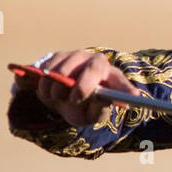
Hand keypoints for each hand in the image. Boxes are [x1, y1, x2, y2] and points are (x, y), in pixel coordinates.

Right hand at [23, 50, 142, 127]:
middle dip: (82, 87)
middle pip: (93, 69)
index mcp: (113, 78)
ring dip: (58, 91)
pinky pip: (47, 70)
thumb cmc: (84, 108)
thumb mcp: (92, 115)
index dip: (124, 88)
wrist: (63, 99)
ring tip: (60, 97)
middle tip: (74, 100)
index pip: (120, 81)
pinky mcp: (59, 56)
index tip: (127, 96)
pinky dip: (44, 86)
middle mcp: (98, 62)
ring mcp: (78, 56)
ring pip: (63, 72)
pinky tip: (50, 91)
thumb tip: (102, 99)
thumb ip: (99, 110)